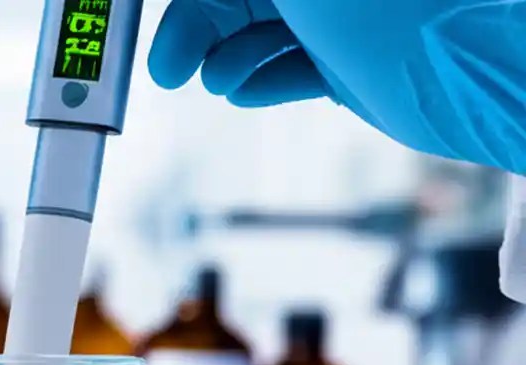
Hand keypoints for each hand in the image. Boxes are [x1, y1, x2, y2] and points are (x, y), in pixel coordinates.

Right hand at [147, 0, 525, 174]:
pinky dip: (262, 80)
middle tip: (169, 73)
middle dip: (200, 29)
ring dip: (227, 58)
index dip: (191, 4)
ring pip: (260, 31)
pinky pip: (293, 66)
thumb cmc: (388, 10)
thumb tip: (201, 2)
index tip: (160, 36)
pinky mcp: (353, 59)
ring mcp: (344, 16)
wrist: (466, 75)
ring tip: (220, 84)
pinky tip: (245, 94)